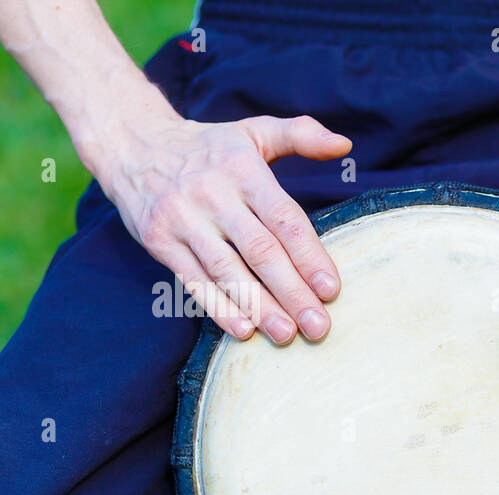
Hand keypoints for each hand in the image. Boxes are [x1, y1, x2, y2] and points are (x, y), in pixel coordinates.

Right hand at [101, 113, 351, 343]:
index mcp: (243, 170)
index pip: (284, 219)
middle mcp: (213, 195)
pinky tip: (243, 330)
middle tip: (319, 326)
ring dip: (259, 307)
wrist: (131, 143)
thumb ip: (300, 135)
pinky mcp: (159, 241)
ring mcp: (182, 219)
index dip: (309, 256)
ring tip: (286, 335)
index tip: (331, 289)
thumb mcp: (253, 131)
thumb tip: (344, 144)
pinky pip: (193, 280)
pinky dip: (218, 307)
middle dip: (292, 292)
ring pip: (227, 270)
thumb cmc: (209, 147)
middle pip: (260, 251)